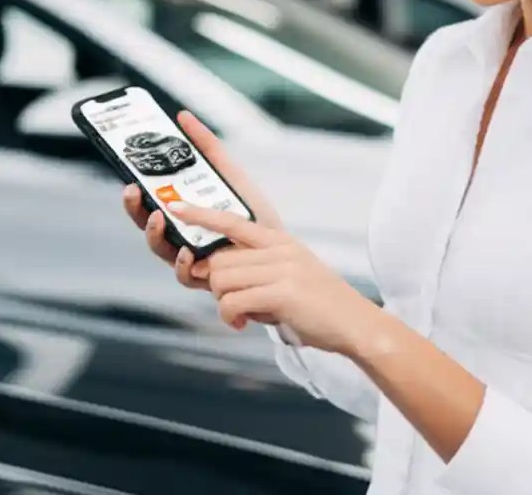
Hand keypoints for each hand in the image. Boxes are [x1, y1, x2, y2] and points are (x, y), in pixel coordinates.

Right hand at [120, 110, 283, 290]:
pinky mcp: (208, 278)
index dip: (134, 196)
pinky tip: (188, 251)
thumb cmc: (253, 214)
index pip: (149, 206)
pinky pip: (186, 276)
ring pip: (161, 251)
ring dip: (153, 234)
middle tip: (133, 191)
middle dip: (135, 210)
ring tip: (158, 217)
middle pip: (147, 227)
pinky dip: (182, 264)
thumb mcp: (231, 175)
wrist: (282, 247)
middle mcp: (181, 237)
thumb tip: (183, 116)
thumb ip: (208, 147)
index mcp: (182, 215)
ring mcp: (192, 259)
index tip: (129, 179)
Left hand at [169, 201, 379, 354]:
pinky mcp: (282, 291)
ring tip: (241, 317)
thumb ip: (255, 271)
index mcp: (279, 242)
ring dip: (223, 304)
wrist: (355, 324)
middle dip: (216, 286)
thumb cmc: (318, 307)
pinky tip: (242, 325)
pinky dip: (230, 317)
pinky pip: (232, 301)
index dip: (201, 214)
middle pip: (220, 259)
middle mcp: (279, 249)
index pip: (233, 220)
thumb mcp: (287, 277)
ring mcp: (282, 268)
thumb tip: (215, 277)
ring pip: (222, 279)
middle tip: (231, 305)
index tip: (176, 207)